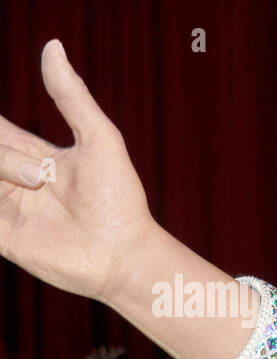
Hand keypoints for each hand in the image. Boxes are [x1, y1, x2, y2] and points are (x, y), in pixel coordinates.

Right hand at [0, 39, 156, 302]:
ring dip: (1, 171)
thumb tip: (52, 46)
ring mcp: (4, 207)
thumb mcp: (100, 140)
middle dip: (3, 157)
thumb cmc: (120, 201)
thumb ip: (71, 97)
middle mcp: (10, 178)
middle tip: (38, 178)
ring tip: (35, 185)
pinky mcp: (1, 235)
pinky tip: (2, 195)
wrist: (126, 255)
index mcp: (29, 153)